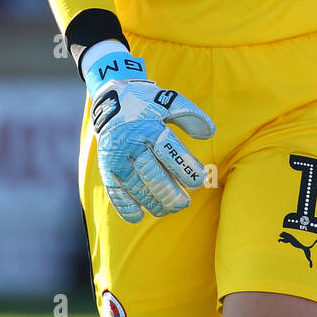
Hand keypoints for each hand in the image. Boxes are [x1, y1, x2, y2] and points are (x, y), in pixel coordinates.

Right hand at [89, 57, 214, 223]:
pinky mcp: (106, 167)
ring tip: (168, 209)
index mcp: (149, 127)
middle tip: (184, 203)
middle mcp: (131, 143)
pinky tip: (138, 217)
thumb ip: (190, 116)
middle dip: (171, 193)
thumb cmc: (147, 104)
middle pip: (152, 175)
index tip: (198, 181)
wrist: (110, 99)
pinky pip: (114, 191)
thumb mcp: (169, 102)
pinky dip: (125, 206)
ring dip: (153, 202)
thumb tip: (210, 133)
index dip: (185, 169)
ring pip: (136, 187)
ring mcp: (116, 157)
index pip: (170, 152)